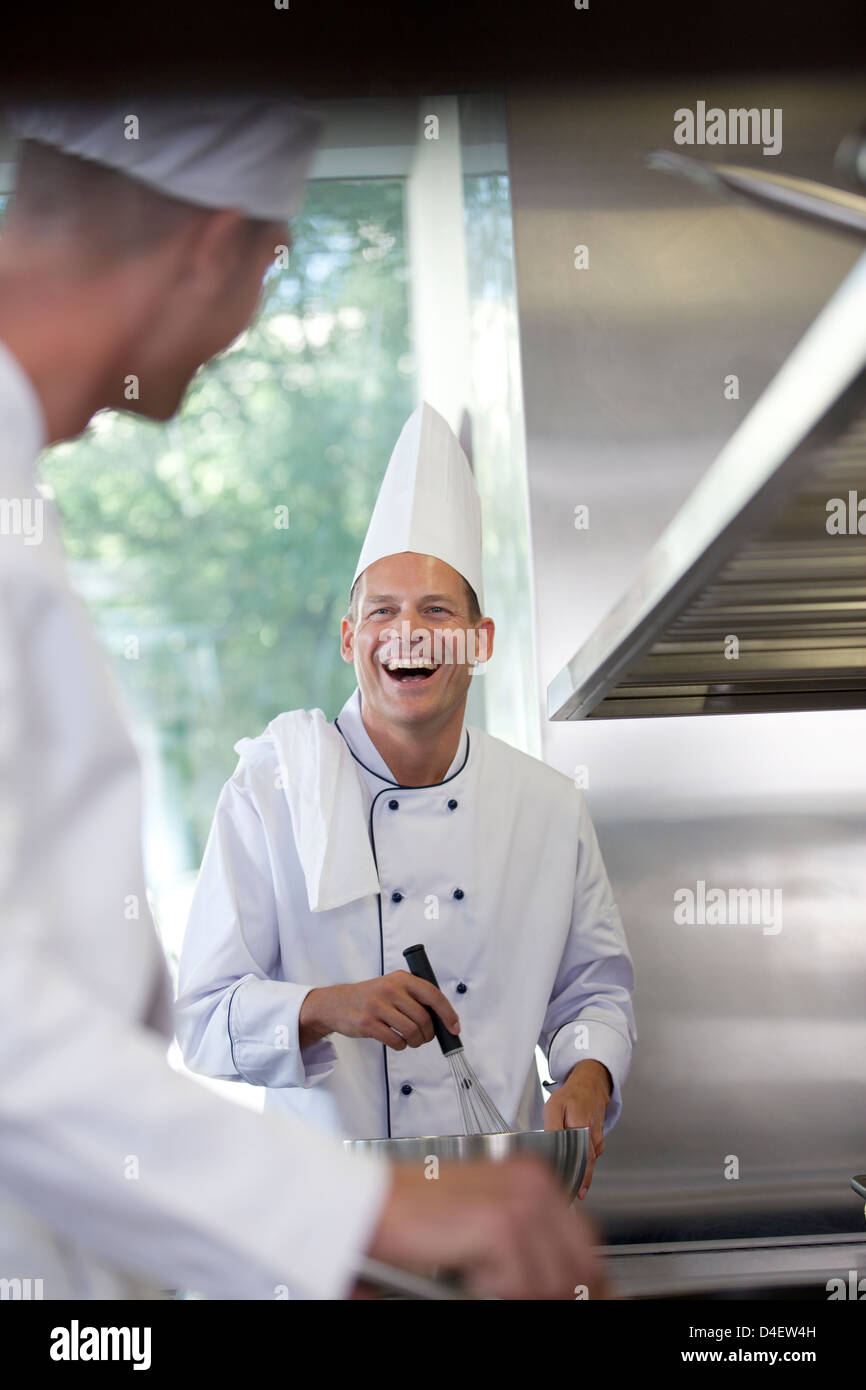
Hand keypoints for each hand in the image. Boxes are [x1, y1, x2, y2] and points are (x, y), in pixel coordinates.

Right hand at [298, 971, 459, 1049]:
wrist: (336, 1003)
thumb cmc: (370, 997)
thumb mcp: (393, 986)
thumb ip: (415, 996)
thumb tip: (443, 1018)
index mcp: (401, 978)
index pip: (433, 995)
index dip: (448, 1013)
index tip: (454, 1028)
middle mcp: (391, 989)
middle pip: (424, 1018)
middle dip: (429, 1033)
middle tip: (425, 1037)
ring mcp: (378, 1006)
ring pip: (412, 1031)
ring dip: (416, 1041)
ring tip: (412, 1041)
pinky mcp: (368, 1023)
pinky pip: (396, 1040)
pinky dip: (401, 1045)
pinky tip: (397, 1041)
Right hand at [364, 1157, 608, 1300]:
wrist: (372, 1203)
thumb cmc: (419, 1214)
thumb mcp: (488, 1224)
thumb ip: (531, 1244)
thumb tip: (564, 1282)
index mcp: (535, 1178)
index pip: (586, 1247)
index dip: (576, 1282)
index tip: (564, 1296)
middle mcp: (535, 1184)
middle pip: (579, 1267)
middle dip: (552, 1290)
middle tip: (504, 1286)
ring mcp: (521, 1204)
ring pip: (553, 1283)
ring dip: (518, 1290)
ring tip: (479, 1274)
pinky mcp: (501, 1227)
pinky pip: (522, 1287)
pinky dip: (493, 1290)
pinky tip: (466, 1270)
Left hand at [543, 1060, 611, 1199]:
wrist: (590, 1086)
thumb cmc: (571, 1096)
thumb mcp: (554, 1107)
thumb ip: (553, 1127)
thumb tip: (550, 1148)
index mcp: (582, 1126)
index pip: (581, 1158)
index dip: (578, 1178)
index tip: (573, 1192)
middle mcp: (593, 1136)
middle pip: (587, 1165)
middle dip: (579, 1183)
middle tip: (571, 1199)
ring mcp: (597, 1140)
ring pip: (589, 1163)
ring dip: (581, 1177)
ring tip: (572, 1192)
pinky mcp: (598, 1142)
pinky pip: (590, 1158)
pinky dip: (583, 1167)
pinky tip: (576, 1175)